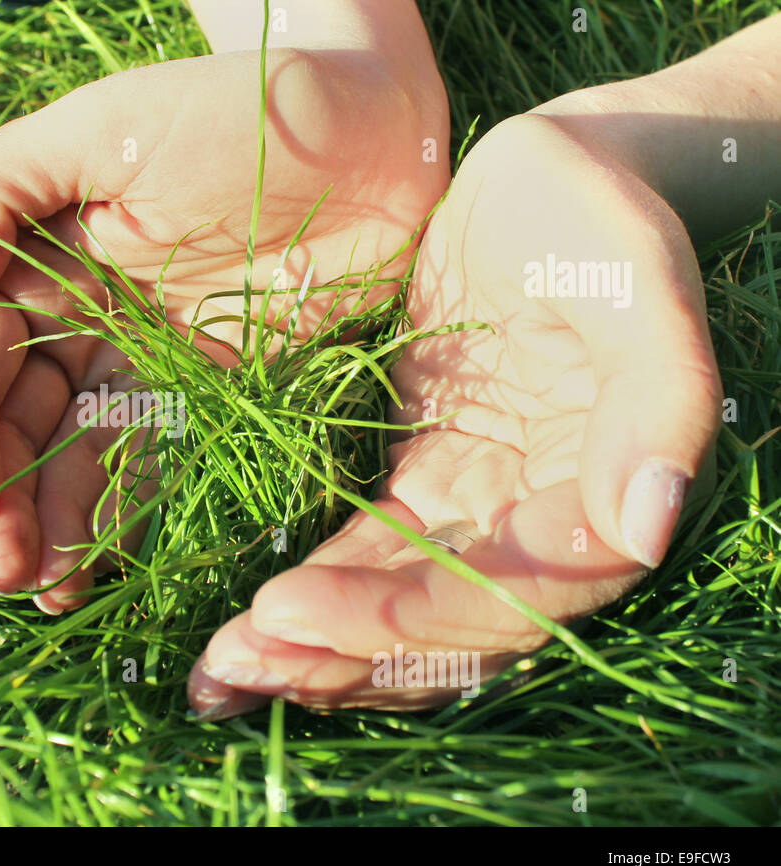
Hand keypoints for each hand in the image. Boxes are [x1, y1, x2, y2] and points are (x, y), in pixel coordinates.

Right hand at [0, 43, 449, 610]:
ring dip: (37, 527)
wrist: (373, 134)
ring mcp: (139, 367)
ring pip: (64, 461)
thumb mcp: (96, 128)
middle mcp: (73, 322)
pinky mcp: (205, 401)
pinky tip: (84, 571)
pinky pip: (144, 470)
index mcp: (30, 261)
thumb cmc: (233, 109)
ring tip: (33, 585)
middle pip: (2, 426)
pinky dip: (107, 523)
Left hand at [188, 112, 722, 717]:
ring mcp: (471, 510)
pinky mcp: (420, 486)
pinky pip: (363, 562)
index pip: (503, 597)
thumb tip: (639, 530)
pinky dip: (310, 603)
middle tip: (226, 669)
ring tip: (214, 678)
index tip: (292, 607)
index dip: (403, 618)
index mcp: (593, 496)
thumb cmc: (592, 214)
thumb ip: (657, 398)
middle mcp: (532, 528)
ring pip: (394, 612)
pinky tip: (244, 631)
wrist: (547, 182)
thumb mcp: (634, 280)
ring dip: (311, 653)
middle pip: (440, 632)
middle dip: (335, 656)